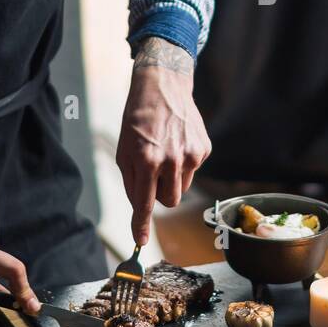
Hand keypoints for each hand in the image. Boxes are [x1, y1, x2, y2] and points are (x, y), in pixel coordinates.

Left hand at [116, 36, 211, 245]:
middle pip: (169, 201)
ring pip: (182, 188)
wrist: (163, 86)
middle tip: (152, 174)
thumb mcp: (124, 150)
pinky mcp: (203, 149)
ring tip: (165, 153)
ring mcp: (191, 154)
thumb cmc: (138, 119)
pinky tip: (177, 143)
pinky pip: (193, 171)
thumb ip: (131, 181)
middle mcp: (171, 160)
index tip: (139, 241)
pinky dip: (183, 163)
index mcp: (146, 160)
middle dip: (159, 194)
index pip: (145, 203)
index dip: (141, 225)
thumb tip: (139, 208)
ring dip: (172, 179)